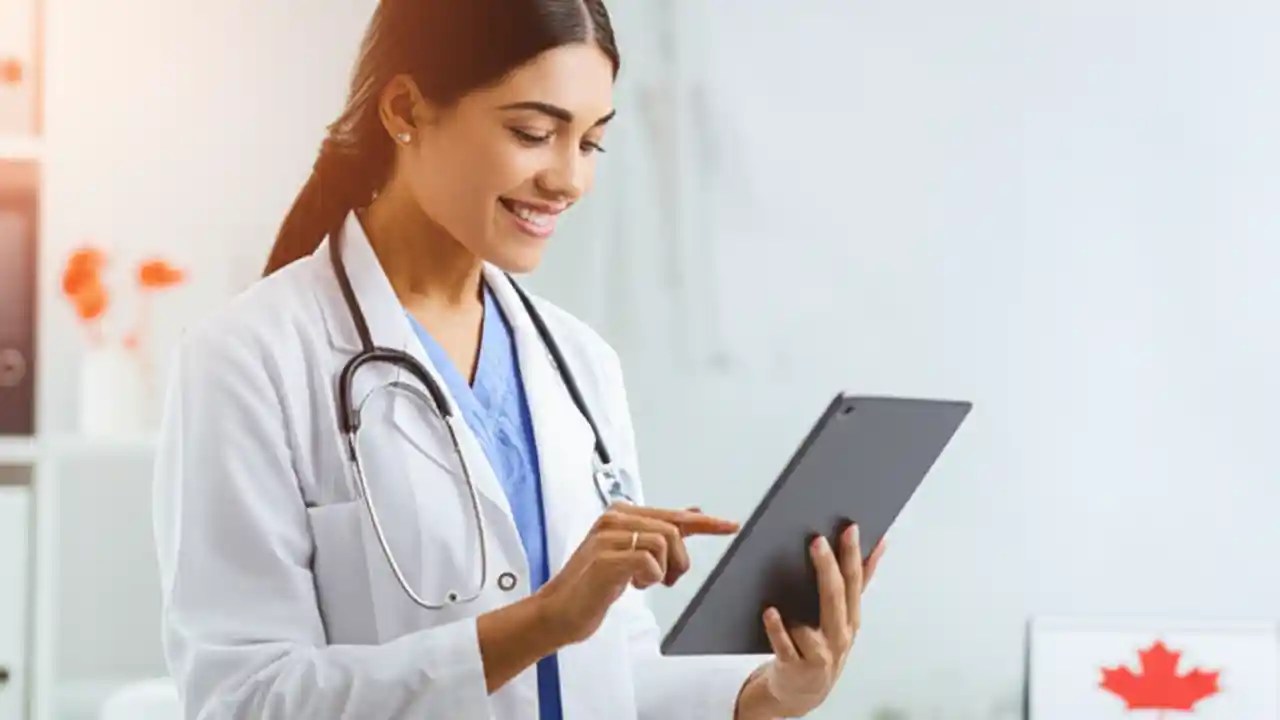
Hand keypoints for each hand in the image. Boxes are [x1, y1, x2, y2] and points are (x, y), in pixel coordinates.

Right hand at [535, 504, 738, 645]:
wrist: (559, 612)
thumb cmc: (593, 585)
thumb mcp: (632, 555)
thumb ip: (660, 533)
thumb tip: (694, 514)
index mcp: (620, 514)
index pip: (673, 515)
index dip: (706, 522)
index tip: (731, 525)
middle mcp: (614, 518)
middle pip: (672, 529)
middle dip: (680, 560)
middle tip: (668, 579)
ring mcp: (608, 536)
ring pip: (664, 542)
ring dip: (664, 570)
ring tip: (646, 582)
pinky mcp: (606, 557)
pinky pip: (649, 561)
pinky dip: (649, 577)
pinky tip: (633, 585)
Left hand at [736, 524, 885, 718]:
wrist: (803, 690)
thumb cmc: (822, 644)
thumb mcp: (845, 614)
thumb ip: (859, 580)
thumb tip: (880, 543)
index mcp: (851, 618)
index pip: (854, 582)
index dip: (853, 555)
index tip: (850, 528)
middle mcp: (839, 636)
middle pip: (835, 598)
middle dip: (828, 567)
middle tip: (817, 540)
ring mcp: (819, 654)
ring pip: (813, 626)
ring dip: (803, 601)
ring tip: (792, 565)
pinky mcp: (795, 667)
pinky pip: (785, 646)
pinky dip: (777, 629)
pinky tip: (770, 611)